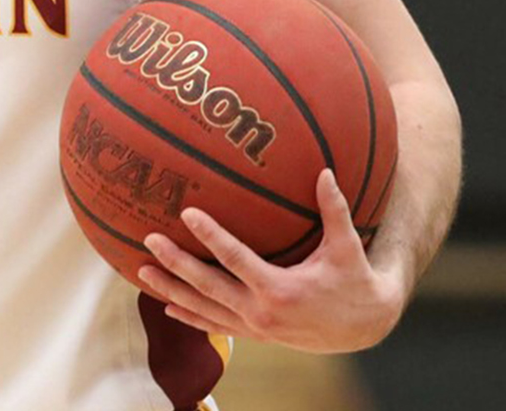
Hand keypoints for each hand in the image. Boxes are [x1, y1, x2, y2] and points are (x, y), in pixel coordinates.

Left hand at [136, 169, 407, 353]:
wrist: (363, 328)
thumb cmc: (355, 281)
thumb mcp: (347, 247)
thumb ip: (334, 210)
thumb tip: (324, 171)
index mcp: (280, 290)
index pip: (235, 259)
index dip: (210, 236)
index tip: (186, 213)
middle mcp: (262, 313)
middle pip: (208, 286)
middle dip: (176, 264)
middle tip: (150, 240)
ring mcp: (255, 328)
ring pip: (204, 309)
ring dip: (171, 290)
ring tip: (141, 271)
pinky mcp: (255, 335)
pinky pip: (215, 325)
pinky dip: (190, 317)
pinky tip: (166, 307)